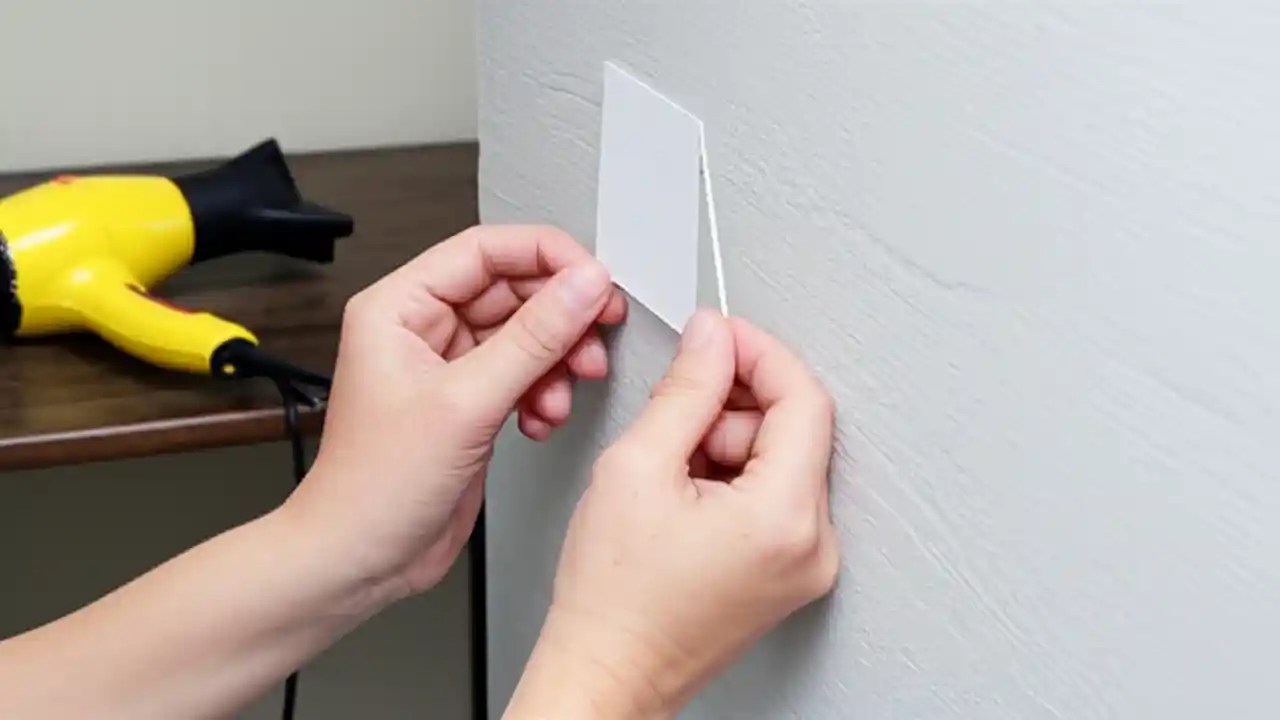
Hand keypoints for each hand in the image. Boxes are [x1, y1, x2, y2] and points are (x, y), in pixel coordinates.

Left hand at [288, 225, 626, 598]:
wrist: (360, 560)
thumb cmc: (374, 488)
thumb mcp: (466, 403)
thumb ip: (534, 338)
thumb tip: (584, 285)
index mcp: (399, 307)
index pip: (486, 250)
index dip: (548, 257)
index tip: (595, 279)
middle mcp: (421, 329)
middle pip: (513, 291)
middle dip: (561, 318)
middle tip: (597, 336)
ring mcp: (447, 367)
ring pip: (525, 336)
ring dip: (557, 361)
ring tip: (566, 390)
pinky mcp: (469, 404)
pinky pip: (524, 376)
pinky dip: (545, 394)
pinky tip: (542, 419)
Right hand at [507, 310, 837, 718]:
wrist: (608, 670)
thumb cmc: (613, 599)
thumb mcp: (637, 467)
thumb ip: (685, 389)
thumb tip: (712, 339)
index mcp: (784, 518)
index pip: (803, 399)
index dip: (759, 353)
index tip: (721, 336)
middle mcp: (812, 544)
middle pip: (796, 428)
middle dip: (735, 403)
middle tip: (677, 410)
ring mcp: (806, 562)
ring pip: (784, 458)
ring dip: (729, 439)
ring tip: (670, 466)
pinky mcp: (790, 570)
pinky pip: (776, 494)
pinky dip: (735, 474)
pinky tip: (686, 490)